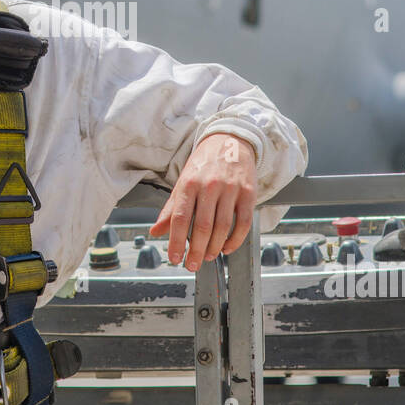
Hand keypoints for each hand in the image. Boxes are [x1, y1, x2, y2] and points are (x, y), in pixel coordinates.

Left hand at [150, 133, 257, 271]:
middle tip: (192, 264)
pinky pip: (244, 222)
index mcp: (189, 183)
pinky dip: (236, 240)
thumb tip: (156, 231)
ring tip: (208, 256)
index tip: (174, 258)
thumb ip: (170, 209)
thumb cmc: (204, 164)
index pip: (181, 217)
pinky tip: (227, 247)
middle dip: (196, 250)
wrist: (230, 140)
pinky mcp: (248, 192)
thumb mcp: (183, 181)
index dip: (176, 241)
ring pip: (223, 227)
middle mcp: (210, 185)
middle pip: (203, 226)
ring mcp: (231, 189)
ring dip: (215, 247)